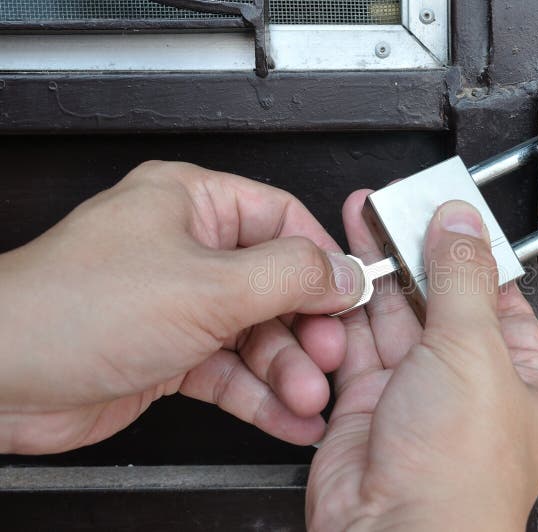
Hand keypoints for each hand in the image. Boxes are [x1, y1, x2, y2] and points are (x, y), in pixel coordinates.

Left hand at [0, 161, 363, 453]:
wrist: (0, 381)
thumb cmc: (74, 310)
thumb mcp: (208, 286)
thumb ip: (290, 277)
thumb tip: (343, 272)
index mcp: (192, 203)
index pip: (283, 220)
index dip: (322, 260)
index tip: (353, 295)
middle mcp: (187, 249)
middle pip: (275, 284)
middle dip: (306, 328)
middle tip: (330, 357)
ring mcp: (179, 303)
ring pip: (256, 334)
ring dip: (287, 370)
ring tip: (307, 399)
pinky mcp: (170, 353)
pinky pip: (230, 371)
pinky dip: (260, 395)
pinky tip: (286, 417)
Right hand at [307, 196, 537, 530]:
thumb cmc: (460, 473)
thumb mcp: (474, 350)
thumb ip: (461, 279)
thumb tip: (462, 224)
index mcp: (518, 376)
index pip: (496, 294)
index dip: (467, 250)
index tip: (443, 212)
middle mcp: (467, 385)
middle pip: (438, 299)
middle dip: (412, 252)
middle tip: (389, 209)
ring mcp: (414, 394)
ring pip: (392, 317)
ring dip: (377, 272)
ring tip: (360, 223)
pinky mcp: (366, 406)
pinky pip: (355, 345)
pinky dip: (346, 312)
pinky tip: (342, 278)